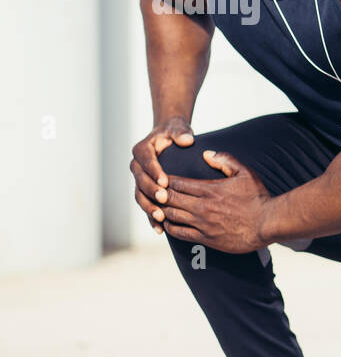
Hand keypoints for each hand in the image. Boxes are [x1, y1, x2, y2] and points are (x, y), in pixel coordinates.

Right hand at [129, 116, 193, 234]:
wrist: (167, 139)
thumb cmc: (174, 133)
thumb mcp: (177, 128)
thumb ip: (181, 132)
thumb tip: (187, 139)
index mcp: (142, 150)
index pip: (146, 161)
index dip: (154, 171)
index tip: (165, 181)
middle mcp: (137, 166)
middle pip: (141, 180)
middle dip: (151, 191)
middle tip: (164, 199)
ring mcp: (139, 180)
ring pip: (140, 196)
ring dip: (149, 207)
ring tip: (160, 216)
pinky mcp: (145, 191)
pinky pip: (146, 205)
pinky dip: (150, 217)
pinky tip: (159, 229)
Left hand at [158, 150, 272, 253]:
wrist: (268, 223)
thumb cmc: (258, 198)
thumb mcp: (245, 173)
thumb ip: (225, 160)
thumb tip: (206, 154)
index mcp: (210, 189)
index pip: (177, 183)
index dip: (165, 180)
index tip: (160, 178)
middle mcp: (202, 207)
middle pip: (169, 199)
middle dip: (159, 194)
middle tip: (154, 192)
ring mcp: (203, 224)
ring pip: (171, 216)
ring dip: (161, 210)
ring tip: (157, 206)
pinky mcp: (206, 238)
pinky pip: (180, 233)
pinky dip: (170, 227)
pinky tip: (167, 223)